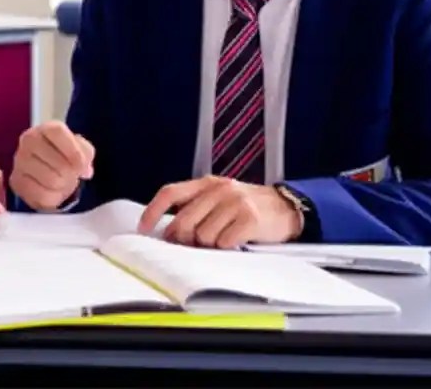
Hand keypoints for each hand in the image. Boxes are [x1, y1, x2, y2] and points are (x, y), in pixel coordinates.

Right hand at [9, 121, 94, 210]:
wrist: (47, 169)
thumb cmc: (64, 155)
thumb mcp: (81, 149)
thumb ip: (85, 154)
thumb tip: (85, 170)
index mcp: (46, 129)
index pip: (58, 133)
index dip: (74, 152)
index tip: (81, 165)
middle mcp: (28, 140)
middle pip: (60, 164)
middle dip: (71, 174)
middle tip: (70, 175)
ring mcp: (19, 161)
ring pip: (52, 180)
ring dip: (63, 186)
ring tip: (61, 182)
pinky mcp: (16, 181)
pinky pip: (42, 196)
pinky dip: (52, 198)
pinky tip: (51, 191)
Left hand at [138, 176, 301, 247]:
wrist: (286, 207)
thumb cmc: (248, 207)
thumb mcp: (220, 198)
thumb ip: (196, 207)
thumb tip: (169, 232)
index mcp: (207, 183)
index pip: (171, 193)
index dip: (153, 211)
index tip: (143, 228)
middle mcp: (219, 189)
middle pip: (183, 222)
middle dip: (183, 240)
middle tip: (193, 245)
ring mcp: (234, 203)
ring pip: (203, 236)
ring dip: (209, 245)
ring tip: (223, 239)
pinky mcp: (249, 218)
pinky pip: (224, 243)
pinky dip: (227, 247)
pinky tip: (237, 241)